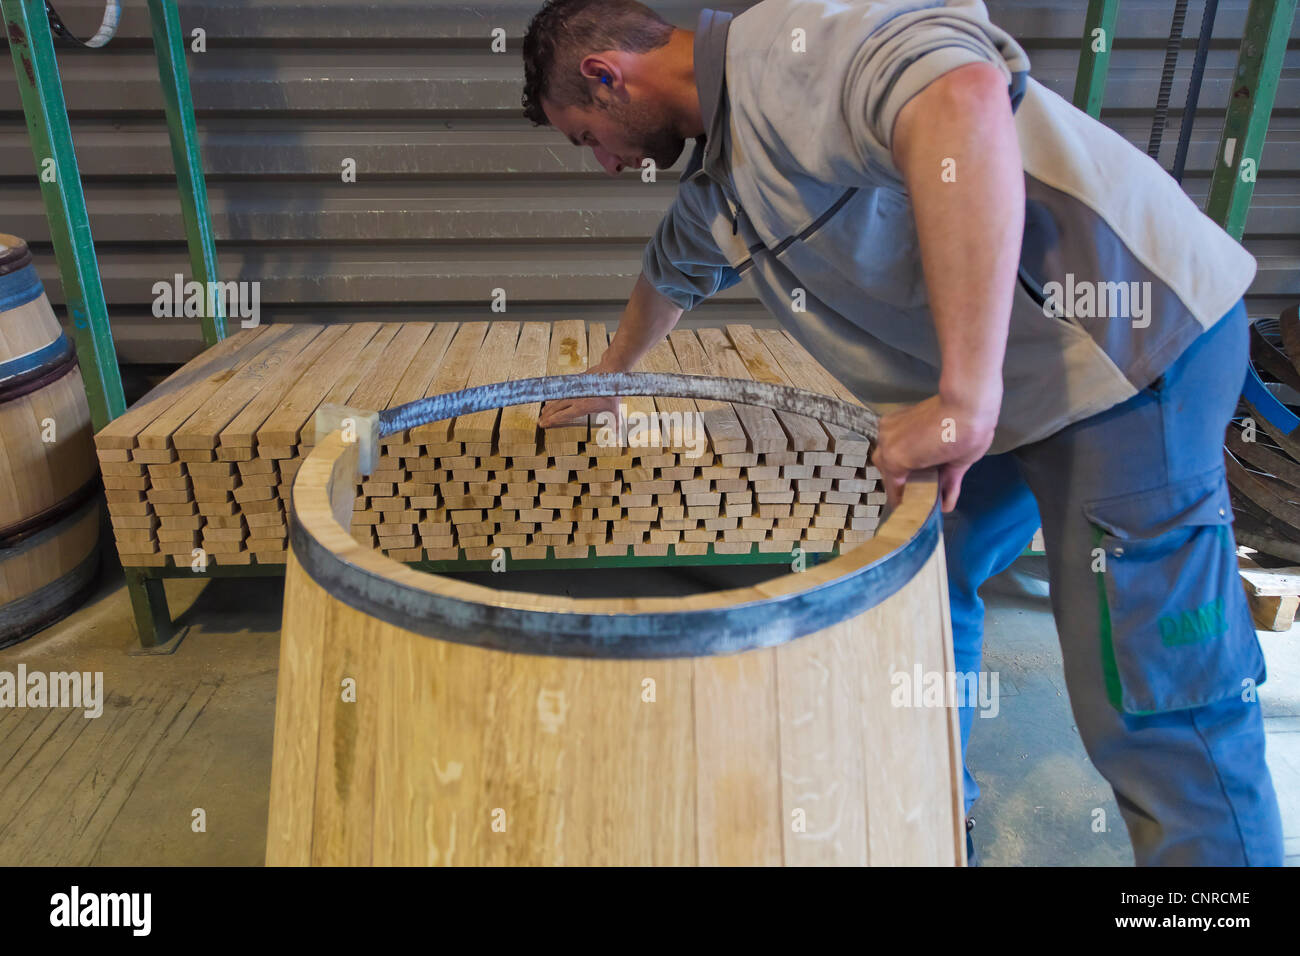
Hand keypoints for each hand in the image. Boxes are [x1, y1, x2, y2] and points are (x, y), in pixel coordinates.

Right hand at [539, 363, 620, 427]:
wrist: (611, 372)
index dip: (552, 420)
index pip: (563, 416)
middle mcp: (575, 399)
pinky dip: (556, 396)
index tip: (544, 424)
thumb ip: (616, 425)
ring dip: (549, 406)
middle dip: (547, 416)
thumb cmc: (613, 392)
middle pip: (557, 408)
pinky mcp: (575, 382)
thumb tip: (618, 437)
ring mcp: (574, 390)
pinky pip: (563, 391)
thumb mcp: (615, 410)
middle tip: (539, 421)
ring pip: (558, 399)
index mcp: (582, 407)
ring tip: (542, 412)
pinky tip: (551, 398)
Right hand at [871, 393, 998, 512]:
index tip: (906, 509)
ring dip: (897, 461)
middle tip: (914, 487)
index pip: (893, 488)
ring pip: (885, 453)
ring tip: (915, 467)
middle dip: (898, 479)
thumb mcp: (957, 466)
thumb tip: (946, 506)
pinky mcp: (894, 417)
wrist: (966, 402)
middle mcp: (886, 444)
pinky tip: (914, 448)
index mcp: (896, 460)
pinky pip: (888, 437)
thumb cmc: (964, 437)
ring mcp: (888, 429)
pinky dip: (898, 445)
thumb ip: (947, 485)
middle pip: (886, 469)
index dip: (901, 500)